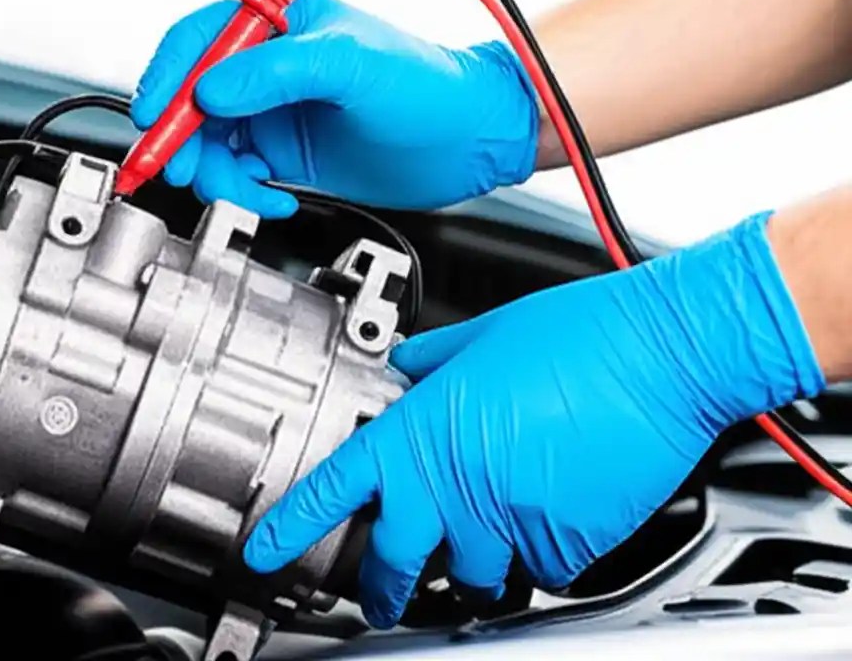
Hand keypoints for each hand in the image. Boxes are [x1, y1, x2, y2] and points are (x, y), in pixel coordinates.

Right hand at [130, 0, 539, 217]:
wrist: (469, 144)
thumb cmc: (428, 89)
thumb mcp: (352, 68)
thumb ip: (279, 73)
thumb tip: (209, 92)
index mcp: (278, 21)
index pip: (199, 39)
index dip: (168, 77)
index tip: (154, 117)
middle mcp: (266, 64)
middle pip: (191, 98)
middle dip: (183, 138)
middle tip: (184, 170)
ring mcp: (271, 109)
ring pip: (208, 143)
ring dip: (214, 173)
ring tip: (248, 191)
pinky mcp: (282, 152)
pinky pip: (236, 173)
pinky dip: (243, 193)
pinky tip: (275, 198)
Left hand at [242, 211, 824, 627]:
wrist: (664, 352)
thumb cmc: (580, 333)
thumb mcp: (484, 335)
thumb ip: (431, 361)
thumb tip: (403, 365)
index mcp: (423, 430)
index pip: (337, 487)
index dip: (293, 525)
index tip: (266, 551)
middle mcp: (457, 481)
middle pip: (398, 561)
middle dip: (384, 588)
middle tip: (382, 597)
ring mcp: (510, 517)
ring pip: (472, 575)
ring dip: (470, 571)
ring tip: (478, 558)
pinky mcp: (566, 540)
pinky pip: (541, 571)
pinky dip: (540, 559)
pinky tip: (547, 526)